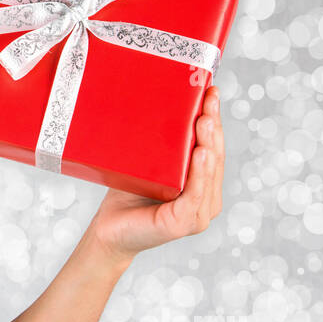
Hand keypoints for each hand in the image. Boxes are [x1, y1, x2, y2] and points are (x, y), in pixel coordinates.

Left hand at [87, 86, 225, 262]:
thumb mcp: (149, 163)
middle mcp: (206, 200)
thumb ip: (162, 144)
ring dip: (209, 145)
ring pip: (208, 175)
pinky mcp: (182, 224)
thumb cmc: (128, 194)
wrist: (108, 230)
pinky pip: (194, 195)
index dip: (214, 120)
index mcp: (202, 185)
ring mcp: (197, 214)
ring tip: (205, 121)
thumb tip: (162, 98)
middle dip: (213, 128)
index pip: (212, 149)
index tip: (211, 91)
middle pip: (214, 158)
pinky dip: (199, 174)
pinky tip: (200, 154)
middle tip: (209, 100)